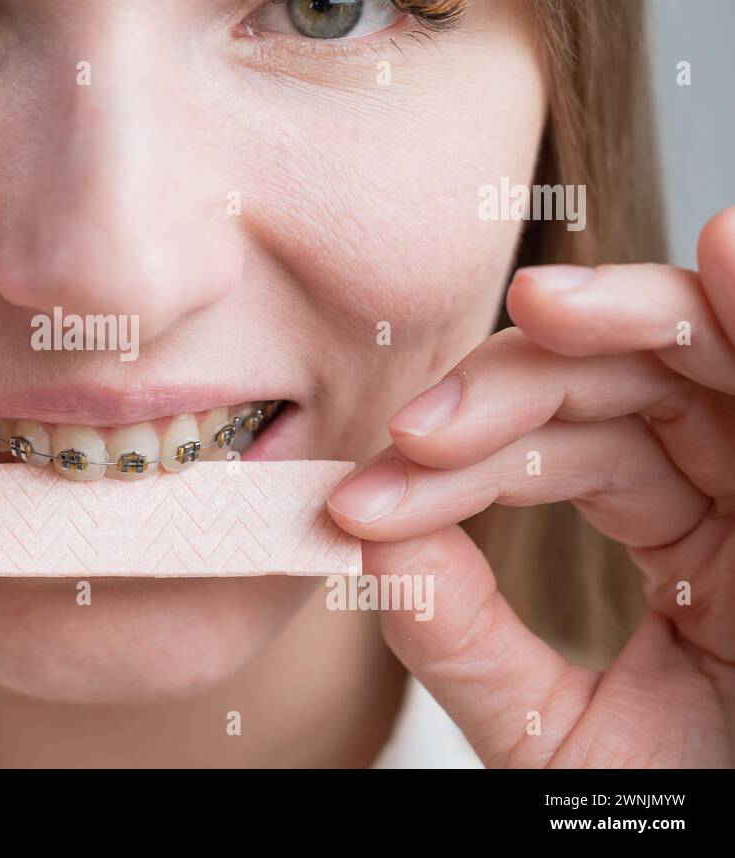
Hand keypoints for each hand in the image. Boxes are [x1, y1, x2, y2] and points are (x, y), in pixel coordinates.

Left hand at [326, 207, 734, 767]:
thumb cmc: (686, 813)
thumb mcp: (556, 734)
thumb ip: (466, 642)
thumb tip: (369, 541)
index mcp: (685, 543)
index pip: (564, 452)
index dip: (458, 464)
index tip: (358, 502)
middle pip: (627, 386)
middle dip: (514, 388)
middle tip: (418, 428)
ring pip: (711, 358)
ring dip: (629, 316)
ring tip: (541, 306)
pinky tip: (721, 254)